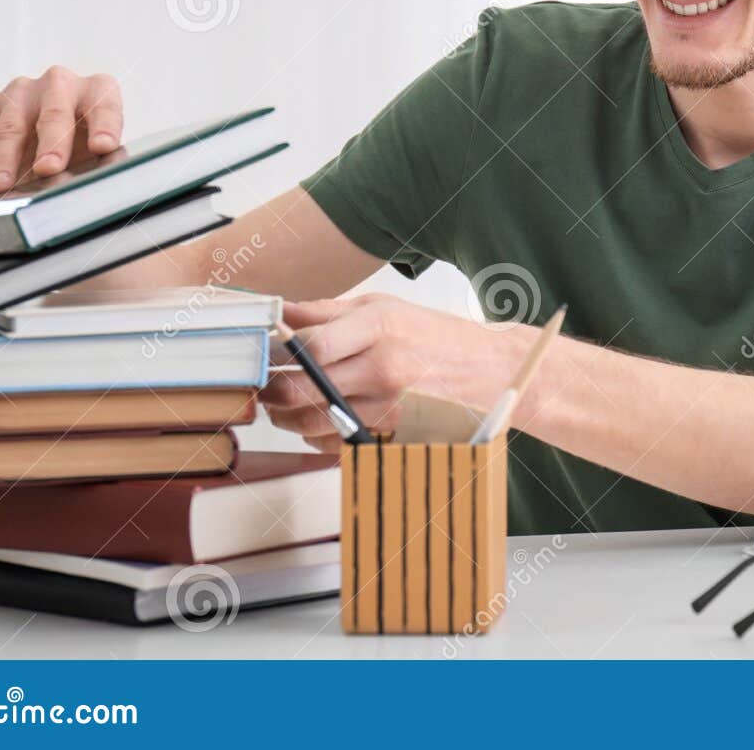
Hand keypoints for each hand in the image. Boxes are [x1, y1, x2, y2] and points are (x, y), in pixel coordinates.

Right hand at [0, 66, 123, 194]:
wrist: (47, 142)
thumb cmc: (82, 146)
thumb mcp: (96, 152)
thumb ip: (95, 163)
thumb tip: (80, 188)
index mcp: (98, 90)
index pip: (104, 106)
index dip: (104, 127)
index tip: (103, 147)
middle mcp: (59, 83)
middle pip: (55, 113)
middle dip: (52, 144)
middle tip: (49, 169)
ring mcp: (21, 91)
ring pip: (12, 127)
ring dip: (6, 159)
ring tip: (1, 186)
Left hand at [260, 294, 515, 450]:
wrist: (491, 370)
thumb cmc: (436, 337)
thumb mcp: (384, 308)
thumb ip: (326, 312)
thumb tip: (278, 312)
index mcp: (379, 326)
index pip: (308, 346)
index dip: (275, 354)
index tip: (262, 355)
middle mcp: (384, 366)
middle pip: (302, 387)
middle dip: (272, 391)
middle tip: (265, 386)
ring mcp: (390, 406)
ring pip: (313, 421)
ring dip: (288, 417)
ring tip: (286, 405)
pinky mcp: (394, 435)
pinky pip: (336, 445)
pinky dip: (317, 438)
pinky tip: (319, 423)